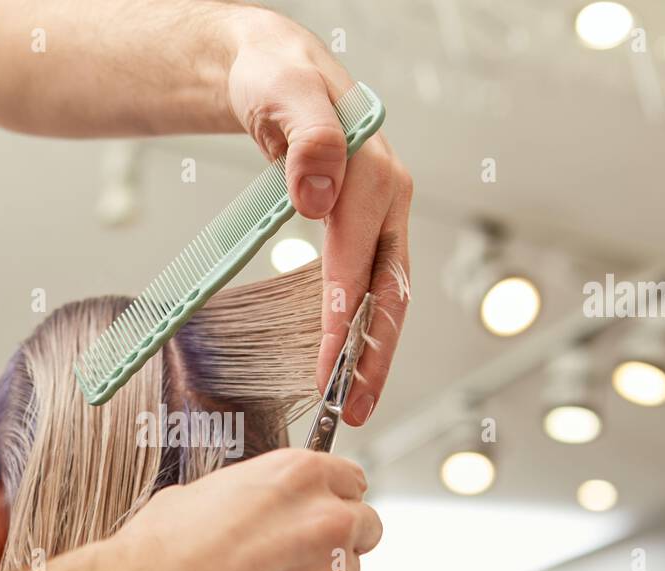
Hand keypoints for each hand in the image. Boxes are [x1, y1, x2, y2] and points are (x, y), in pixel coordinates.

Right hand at [103, 448, 381, 570]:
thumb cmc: (157, 553)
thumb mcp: (204, 493)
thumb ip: (257, 498)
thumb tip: (261, 510)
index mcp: (297, 475)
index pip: (351, 481)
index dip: (332, 501)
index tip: (318, 519)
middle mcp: (327, 518)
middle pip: (365, 526)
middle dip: (336, 543)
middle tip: (294, 564)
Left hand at [225, 10, 412, 425]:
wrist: (274, 67)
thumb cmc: (276, 78)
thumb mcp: (284, 92)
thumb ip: (307, 139)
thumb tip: (317, 194)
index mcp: (374, 173)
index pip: (357, 261)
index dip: (341, 320)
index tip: (326, 368)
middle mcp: (388, 197)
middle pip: (390, 292)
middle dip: (374, 357)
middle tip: (353, 409)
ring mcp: (379, 213)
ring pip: (385, 296)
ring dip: (372, 353)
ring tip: (355, 401)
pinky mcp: (363, 225)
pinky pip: (368, 285)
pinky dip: (360, 327)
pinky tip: (346, 360)